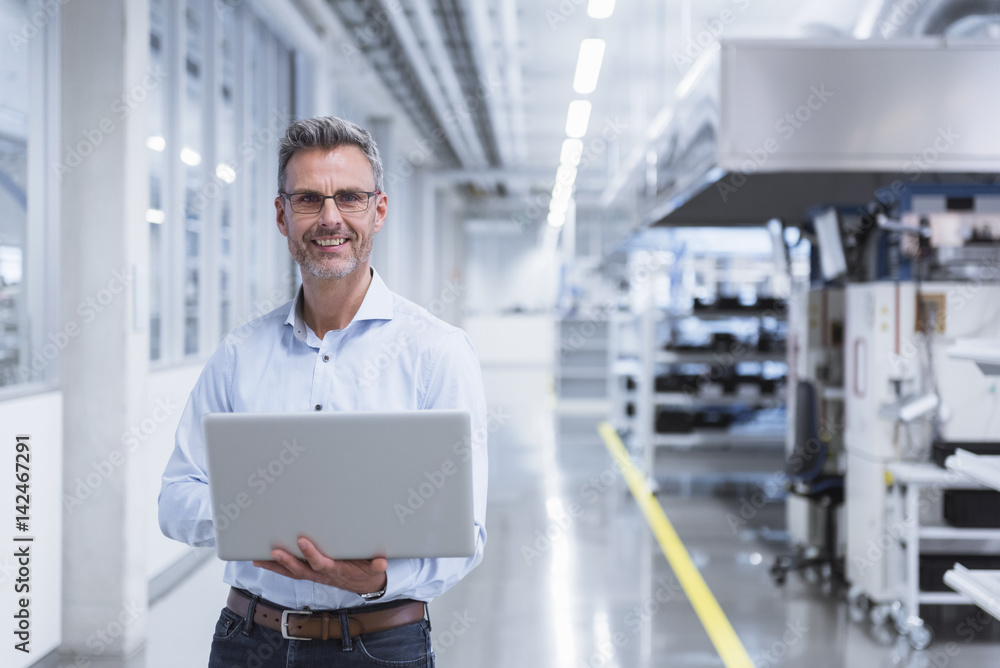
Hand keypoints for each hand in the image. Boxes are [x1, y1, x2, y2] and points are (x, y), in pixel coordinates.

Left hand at [252, 536, 387, 594]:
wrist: (365, 584)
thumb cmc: (367, 571)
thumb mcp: (374, 568)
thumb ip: (376, 565)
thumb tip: (381, 562)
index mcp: (336, 570)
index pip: (321, 563)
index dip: (311, 554)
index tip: (302, 541)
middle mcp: (322, 574)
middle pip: (301, 569)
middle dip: (287, 562)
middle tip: (274, 552)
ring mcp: (314, 575)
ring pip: (292, 572)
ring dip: (276, 566)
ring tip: (259, 559)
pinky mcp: (310, 573)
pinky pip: (291, 572)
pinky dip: (277, 568)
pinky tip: (263, 561)